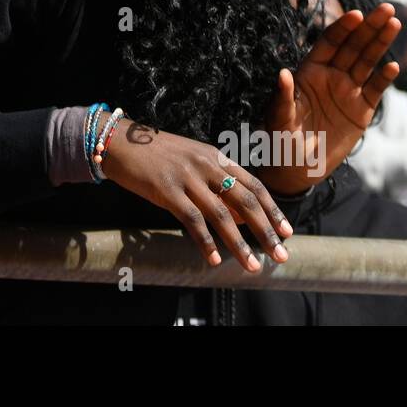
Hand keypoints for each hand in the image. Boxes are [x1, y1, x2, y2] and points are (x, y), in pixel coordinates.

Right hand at [102, 119, 292, 271]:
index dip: (272, 209)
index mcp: (215, 157)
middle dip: (266, 230)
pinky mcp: (166, 190)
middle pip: (244, 200)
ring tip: (253, 264)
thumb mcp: (191, 161)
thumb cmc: (156, 155)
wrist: (120, 142)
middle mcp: (206, 165)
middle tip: (280, 255)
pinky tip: (213, 259)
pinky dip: (205, 242)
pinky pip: (192, 220)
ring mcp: (187, 177)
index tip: (287, 232)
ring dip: (239, 243)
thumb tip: (241, 215)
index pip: (253, 185)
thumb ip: (216, 182)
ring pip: (221, 214)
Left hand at [260, 5, 401, 194]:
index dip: (343, 28)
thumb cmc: (280, 140)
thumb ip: (283, 97)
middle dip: (369, 27)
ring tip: (394, 24)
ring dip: (380, 43)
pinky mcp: (361, 110)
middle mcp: (331, 76)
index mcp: (309, 71)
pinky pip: (375, 89)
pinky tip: (392, 65)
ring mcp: (348, 91)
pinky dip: (384, 77)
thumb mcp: (279, 119)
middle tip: (386, 8)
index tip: (356, 13)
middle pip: (353, 46)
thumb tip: (282, 74)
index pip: (330, 43)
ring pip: (367, 62)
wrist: (296, 168)